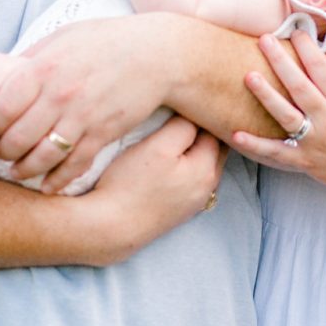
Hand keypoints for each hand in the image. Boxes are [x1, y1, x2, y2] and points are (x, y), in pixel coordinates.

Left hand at [0, 16, 172, 192]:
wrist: (156, 54)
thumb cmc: (107, 41)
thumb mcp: (64, 37)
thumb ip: (33, 57)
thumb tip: (5, 74)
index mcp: (43, 68)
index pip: (1, 108)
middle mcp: (59, 95)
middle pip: (16, 138)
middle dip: (4, 152)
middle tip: (3, 154)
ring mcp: (82, 117)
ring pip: (41, 157)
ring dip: (25, 170)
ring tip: (19, 172)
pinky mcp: (103, 134)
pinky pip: (73, 165)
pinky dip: (57, 180)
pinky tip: (48, 185)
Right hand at [84, 116, 226, 261]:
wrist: (110, 227)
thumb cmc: (130, 183)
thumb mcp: (158, 146)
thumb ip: (184, 127)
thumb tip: (196, 115)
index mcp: (207, 169)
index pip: (215, 129)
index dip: (203, 112)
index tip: (191, 98)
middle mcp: (207, 187)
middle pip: (214, 148)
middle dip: (206, 130)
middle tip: (189, 109)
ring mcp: (194, 202)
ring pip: (203, 164)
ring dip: (196, 148)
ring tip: (180, 130)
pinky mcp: (179, 210)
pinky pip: (191, 179)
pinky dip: (187, 165)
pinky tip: (171, 159)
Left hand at [232, 31, 325, 193]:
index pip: (322, 68)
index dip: (307, 48)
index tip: (295, 32)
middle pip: (299, 86)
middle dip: (280, 61)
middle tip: (264, 39)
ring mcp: (313, 141)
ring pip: (285, 115)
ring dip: (266, 96)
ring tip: (248, 76)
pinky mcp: (302, 160)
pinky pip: (276, 153)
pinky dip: (256, 145)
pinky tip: (236, 134)